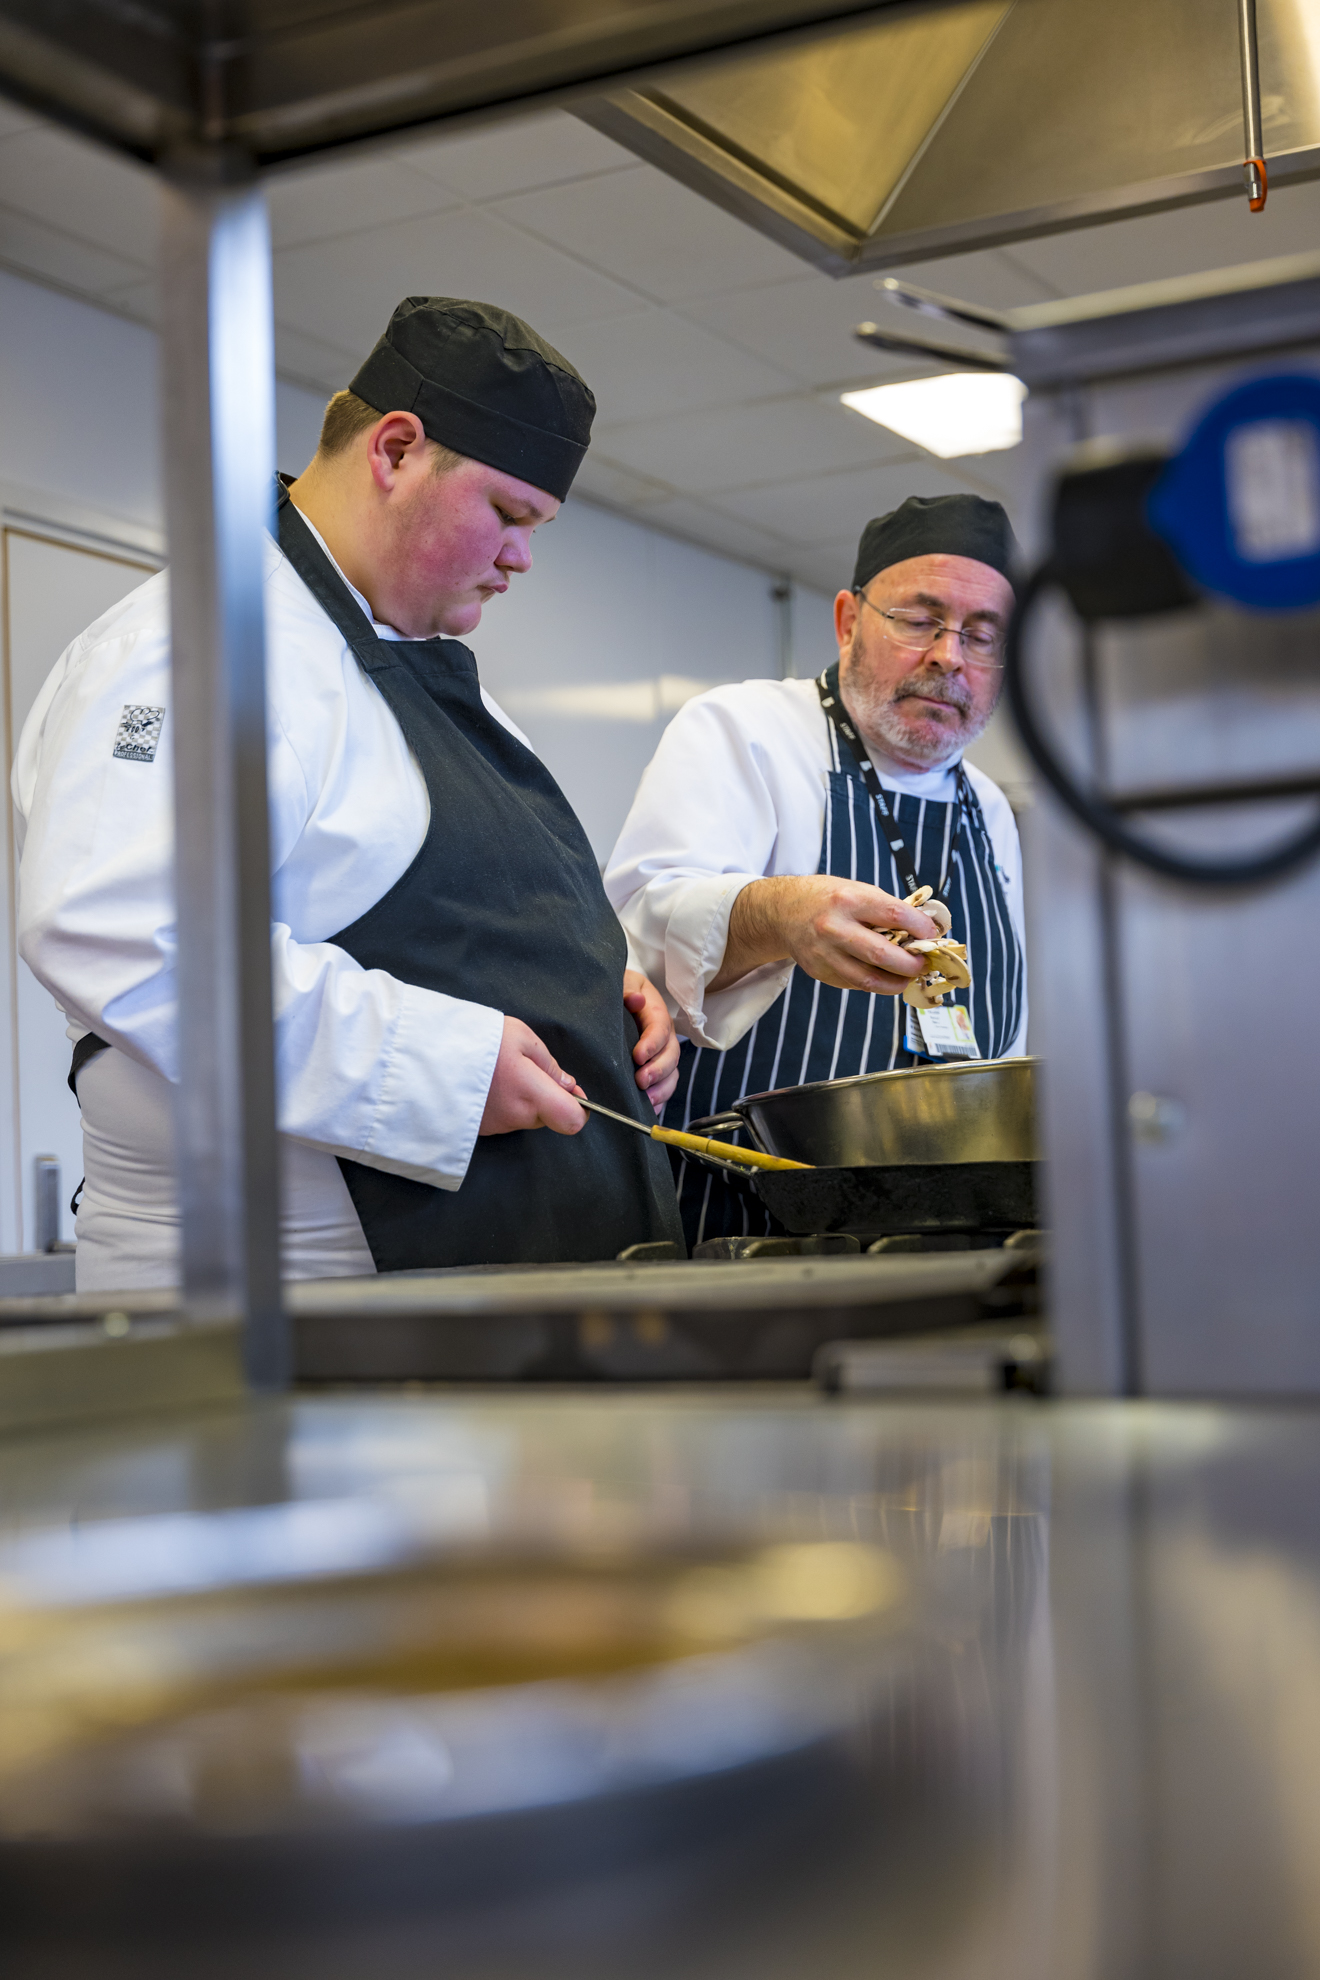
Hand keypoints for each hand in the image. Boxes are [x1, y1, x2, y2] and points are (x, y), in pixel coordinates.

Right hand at [479, 1015, 586, 1135]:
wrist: (423, 1056)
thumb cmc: (475, 1041)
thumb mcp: (520, 1036)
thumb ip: (549, 1063)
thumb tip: (567, 1084)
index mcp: (533, 1095)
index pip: (573, 1121)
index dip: (579, 1108)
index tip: (571, 1090)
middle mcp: (517, 1117)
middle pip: (547, 1116)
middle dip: (544, 1096)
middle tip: (525, 1068)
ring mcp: (496, 1126)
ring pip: (523, 1116)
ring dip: (521, 1098)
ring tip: (499, 1071)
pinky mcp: (478, 1128)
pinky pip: (502, 1117)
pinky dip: (501, 1102)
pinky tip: (485, 1082)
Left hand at [623, 969, 680, 1113]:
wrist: (626, 995)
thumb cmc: (623, 990)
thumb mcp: (624, 982)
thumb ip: (628, 990)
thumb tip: (637, 1000)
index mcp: (656, 1013)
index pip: (660, 1029)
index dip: (651, 1044)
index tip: (638, 1057)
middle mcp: (664, 1036)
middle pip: (671, 1055)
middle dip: (658, 1071)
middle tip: (641, 1081)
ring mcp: (662, 1054)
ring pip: (671, 1074)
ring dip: (661, 1089)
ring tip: (646, 1100)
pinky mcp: (657, 1067)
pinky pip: (664, 1086)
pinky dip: (659, 1099)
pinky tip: (649, 1109)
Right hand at [711, 876, 938, 995]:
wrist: (784, 911)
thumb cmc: (827, 898)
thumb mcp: (857, 890)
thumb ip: (888, 909)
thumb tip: (925, 929)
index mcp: (848, 900)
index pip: (894, 915)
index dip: (920, 928)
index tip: (934, 935)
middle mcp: (834, 927)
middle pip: (882, 954)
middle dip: (911, 964)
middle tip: (923, 964)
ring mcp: (825, 953)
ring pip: (868, 979)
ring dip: (895, 982)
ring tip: (907, 977)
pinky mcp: (820, 971)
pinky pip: (855, 984)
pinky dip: (874, 983)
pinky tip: (884, 977)